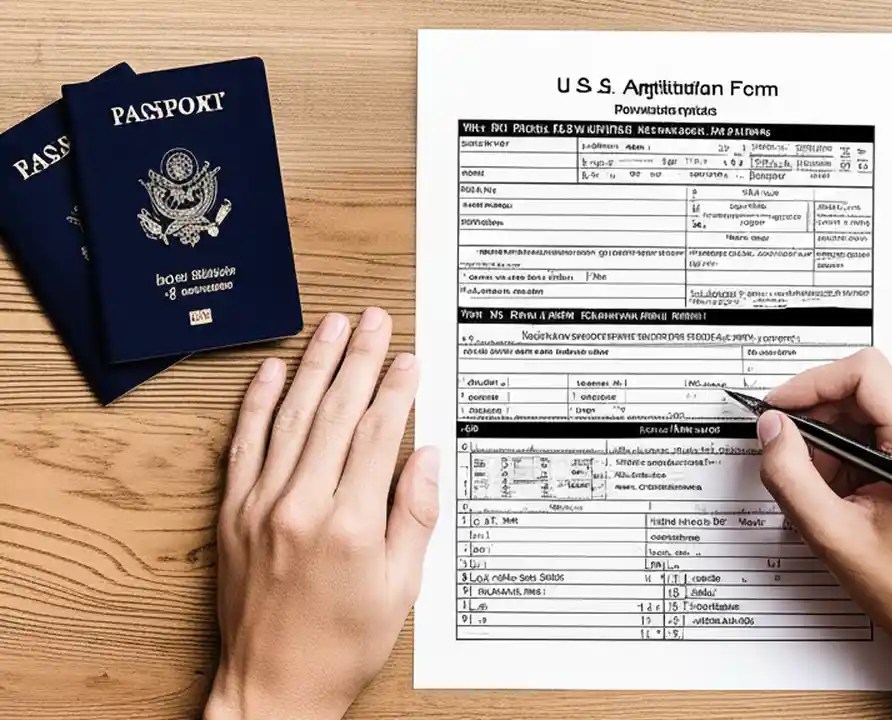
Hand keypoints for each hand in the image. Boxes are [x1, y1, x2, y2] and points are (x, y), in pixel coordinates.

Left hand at [206, 308, 439, 719]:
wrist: (272, 688)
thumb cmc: (341, 645)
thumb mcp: (401, 589)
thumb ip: (413, 517)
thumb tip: (423, 459)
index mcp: (348, 525)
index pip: (376, 435)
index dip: (395, 389)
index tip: (408, 358)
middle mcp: (299, 506)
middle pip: (334, 414)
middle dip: (359, 360)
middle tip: (374, 320)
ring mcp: (260, 506)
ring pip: (291, 418)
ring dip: (314, 367)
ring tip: (332, 327)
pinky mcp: (233, 514)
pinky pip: (245, 445)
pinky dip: (258, 404)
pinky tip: (273, 371)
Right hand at [757, 349, 891, 719]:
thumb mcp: (832, 533)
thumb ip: (791, 475)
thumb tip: (771, 426)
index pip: (864, 373)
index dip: (812, 383)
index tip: (777, 409)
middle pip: (861, 389)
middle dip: (817, 420)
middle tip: (791, 462)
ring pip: (863, 408)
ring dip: (829, 440)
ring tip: (823, 489)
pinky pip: (874, 427)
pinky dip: (845, 452)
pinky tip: (841, 491)